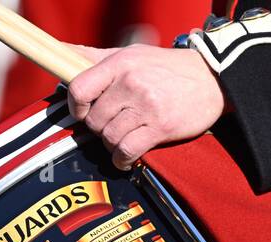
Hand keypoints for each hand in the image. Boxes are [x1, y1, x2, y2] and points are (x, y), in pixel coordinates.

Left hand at [67, 44, 225, 170]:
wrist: (211, 80)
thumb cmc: (166, 69)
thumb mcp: (131, 55)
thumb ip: (94, 56)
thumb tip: (58, 51)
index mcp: (120, 63)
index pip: (79, 89)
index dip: (76, 107)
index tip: (83, 113)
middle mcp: (131, 83)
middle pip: (94, 120)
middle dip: (99, 128)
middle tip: (113, 125)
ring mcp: (146, 106)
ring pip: (109, 138)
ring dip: (113, 145)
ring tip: (124, 138)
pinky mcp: (160, 127)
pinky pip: (127, 151)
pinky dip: (122, 160)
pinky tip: (126, 157)